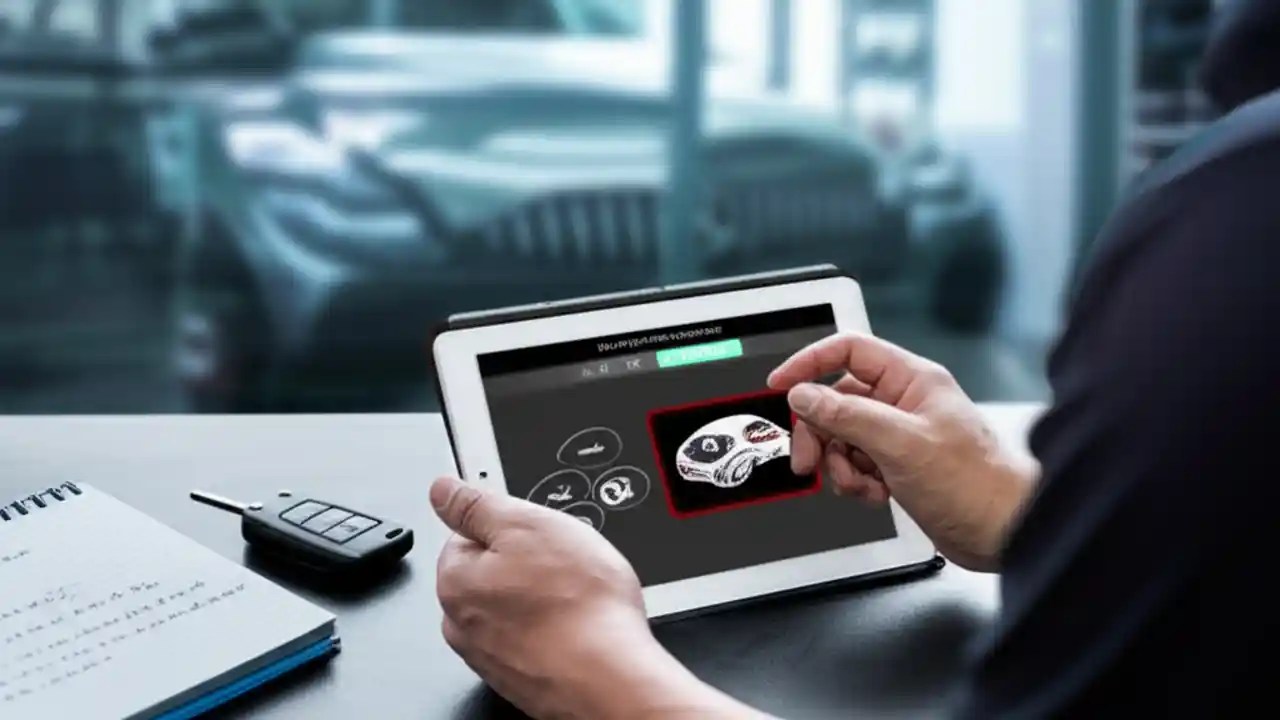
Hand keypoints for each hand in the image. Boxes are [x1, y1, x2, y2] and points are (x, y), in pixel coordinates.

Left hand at [431, 477, 765, 718]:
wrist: (611, 679)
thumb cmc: (579, 607)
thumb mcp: (527, 525)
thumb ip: (476, 504)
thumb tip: (442, 489)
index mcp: (455, 581)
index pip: (468, 535)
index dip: (511, 527)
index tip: (537, 532)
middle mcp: (463, 625)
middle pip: (492, 574)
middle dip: (528, 564)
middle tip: (564, 563)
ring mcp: (492, 657)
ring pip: (516, 609)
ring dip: (544, 599)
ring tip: (577, 596)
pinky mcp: (522, 679)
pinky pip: (536, 639)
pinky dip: (556, 630)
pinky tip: (580, 625)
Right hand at [768, 333, 1038, 571]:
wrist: (1004, 530)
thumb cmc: (976, 483)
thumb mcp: (900, 443)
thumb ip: (846, 415)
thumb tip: (804, 395)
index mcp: (911, 380)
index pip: (848, 351)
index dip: (810, 363)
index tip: (781, 386)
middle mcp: (903, 402)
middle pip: (836, 400)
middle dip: (819, 432)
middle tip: (808, 459)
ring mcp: (900, 434)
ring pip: (842, 436)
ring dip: (839, 463)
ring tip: (858, 483)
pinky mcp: (898, 465)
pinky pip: (856, 463)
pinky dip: (855, 481)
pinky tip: (875, 493)